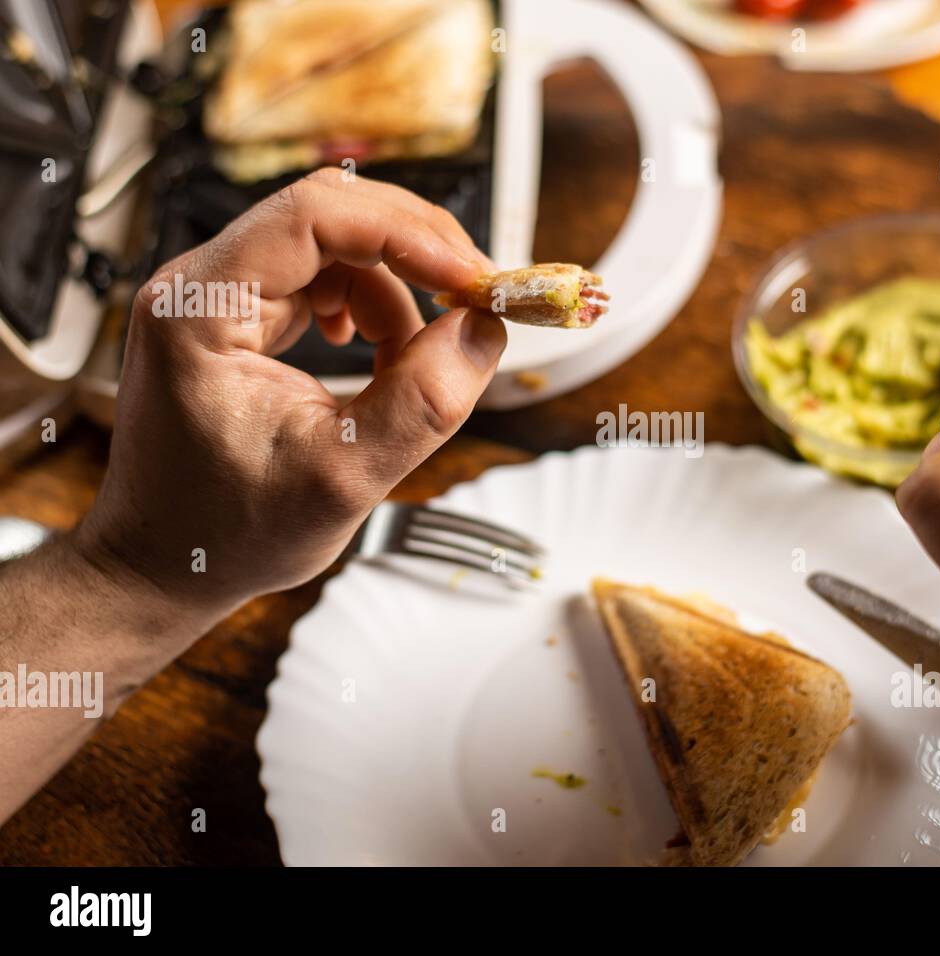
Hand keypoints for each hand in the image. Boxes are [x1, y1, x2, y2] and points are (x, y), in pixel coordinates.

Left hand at [73, 170, 505, 632]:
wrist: (165, 565)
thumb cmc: (226, 532)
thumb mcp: (342, 477)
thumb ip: (422, 401)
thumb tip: (484, 331)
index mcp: (200, 309)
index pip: (313, 217)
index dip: (405, 235)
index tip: (471, 281)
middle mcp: (200, 285)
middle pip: (328, 214)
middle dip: (415, 250)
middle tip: (479, 297)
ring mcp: (220, 297)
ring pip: (336, 248)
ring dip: (399, 292)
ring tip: (419, 363)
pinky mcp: (241, 318)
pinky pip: (326, 282)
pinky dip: (375, 313)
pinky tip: (383, 362)